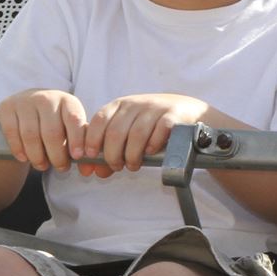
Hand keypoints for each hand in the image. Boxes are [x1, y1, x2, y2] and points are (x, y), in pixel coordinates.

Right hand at [0, 89, 89, 171]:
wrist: (25, 106)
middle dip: (57, 155)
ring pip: (31, 135)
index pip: (74, 120)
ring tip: (42, 166)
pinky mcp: (6, 108)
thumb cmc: (54, 122)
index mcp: (67, 101)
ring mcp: (25, 101)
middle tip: (60, 168)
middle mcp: (46, 98)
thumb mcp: (68, 127)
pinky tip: (24, 158)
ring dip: (37, 156)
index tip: (77, 157)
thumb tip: (88, 166)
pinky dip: (18, 149)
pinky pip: (12, 133)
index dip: (77, 140)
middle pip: (52, 132)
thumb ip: (79, 143)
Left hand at [80, 93, 211, 175]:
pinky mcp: (173, 115)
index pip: (99, 120)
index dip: (92, 139)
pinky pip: (160, 131)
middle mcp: (135, 104)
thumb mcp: (129, 129)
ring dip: (132, 155)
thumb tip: (97, 171)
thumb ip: (112, 148)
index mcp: (120, 105)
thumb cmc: (152, 124)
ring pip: (136, 134)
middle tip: (117, 166)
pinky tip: (150, 153)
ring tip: (133, 165)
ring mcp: (155, 108)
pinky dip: (152, 145)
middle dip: (112, 155)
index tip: (90, 155)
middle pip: (116, 132)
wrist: (187, 110)